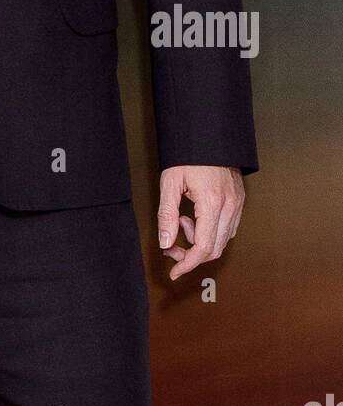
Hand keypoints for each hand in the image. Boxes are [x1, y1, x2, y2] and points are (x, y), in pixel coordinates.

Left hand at [157, 165, 244, 280]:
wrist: (208, 133)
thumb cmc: (188, 154)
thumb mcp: (170, 182)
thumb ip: (166, 214)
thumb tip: (166, 243)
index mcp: (213, 203)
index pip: (204, 247)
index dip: (188, 264)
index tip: (174, 272)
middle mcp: (230, 206)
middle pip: (215, 248)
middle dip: (191, 253)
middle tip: (172, 245)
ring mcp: (238, 203)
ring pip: (223, 240)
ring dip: (200, 240)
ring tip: (182, 219)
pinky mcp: (240, 200)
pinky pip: (228, 228)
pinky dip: (211, 230)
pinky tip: (195, 215)